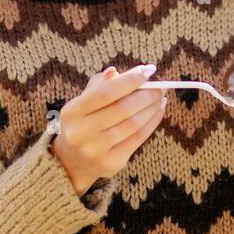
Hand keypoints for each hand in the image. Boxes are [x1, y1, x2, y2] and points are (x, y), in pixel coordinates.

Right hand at [51, 64, 167, 195]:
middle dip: (146, 94)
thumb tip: (116, 72)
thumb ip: (100, 85)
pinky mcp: (111, 163)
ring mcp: (95, 150)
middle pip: (122, 109)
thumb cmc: (84, 123)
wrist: (72, 162)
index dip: (130, 80)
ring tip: (161, 97)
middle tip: (160, 86)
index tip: (148, 70)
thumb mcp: (83, 102)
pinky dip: (152, 122)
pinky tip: (158, 111)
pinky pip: (138, 139)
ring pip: (133, 124)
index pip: (105, 92)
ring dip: (152, 108)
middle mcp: (81, 133)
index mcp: (72, 112)